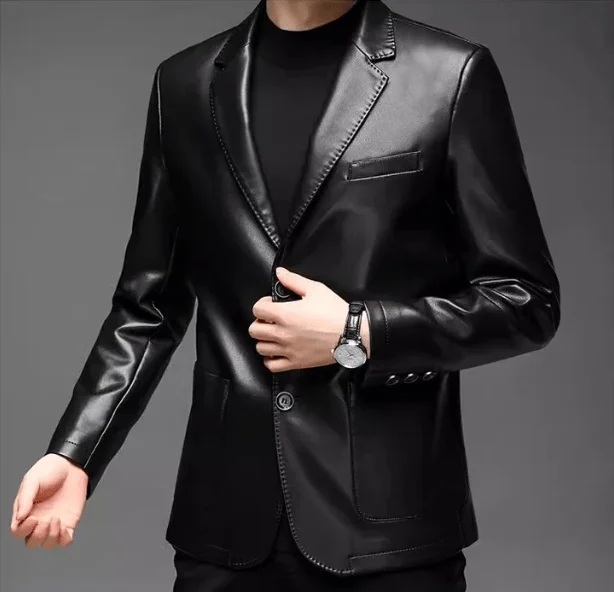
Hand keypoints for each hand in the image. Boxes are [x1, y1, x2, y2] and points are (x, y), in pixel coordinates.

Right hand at [10, 453, 87, 548]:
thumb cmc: (50, 470)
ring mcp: (54, 523)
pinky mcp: (69, 522)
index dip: (24, 530)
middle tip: (45, 520)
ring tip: (57, 519)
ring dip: (51, 537)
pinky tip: (66, 527)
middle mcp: (38, 520)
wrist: (72, 465)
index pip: (17, 532)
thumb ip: (25, 499)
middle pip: (32, 542)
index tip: (34, 518)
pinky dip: (64, 539)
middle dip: (38, 536)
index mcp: (26, 512)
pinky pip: (65, 541)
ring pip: (47, 544)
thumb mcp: (33, 480)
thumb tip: (20, 517)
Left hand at [249, 267, 369, 372]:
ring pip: (260, 348)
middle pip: (254, 330)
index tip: (271, 305)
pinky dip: (270, 360)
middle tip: (270, 320)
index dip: (262, 304)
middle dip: (260, 322)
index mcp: (285, 314)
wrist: (351, 333)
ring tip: (274, 336)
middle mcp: (282, 333)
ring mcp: (288, 350)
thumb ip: (293, 280)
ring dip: (264, 340)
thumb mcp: (315, 289)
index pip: (257, 309)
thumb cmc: (335, 312)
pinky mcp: (296, 362)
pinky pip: (272, 366)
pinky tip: (277, 352)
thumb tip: (280, 273)